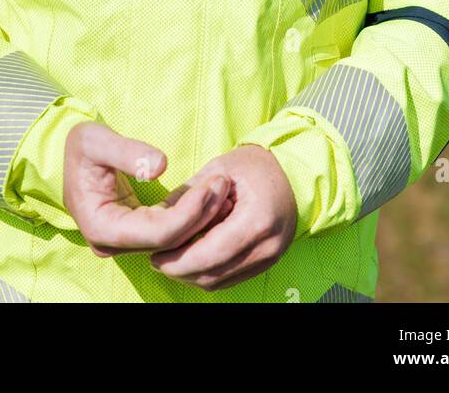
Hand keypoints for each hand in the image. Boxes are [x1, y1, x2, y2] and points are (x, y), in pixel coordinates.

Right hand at [63, 121, 231, 256]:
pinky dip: (189, 215)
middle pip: (168, 240)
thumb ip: (126, 151)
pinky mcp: (135, 233)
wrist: (68, 156)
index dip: (187, 213)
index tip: (210, 187)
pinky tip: (210, 197)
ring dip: (199, 216)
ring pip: (171, 239)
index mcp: (100, 226)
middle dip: (200, 214)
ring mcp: (124, 242)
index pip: (156, 232)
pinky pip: (168, 230)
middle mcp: (112, 243)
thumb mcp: (94, 140)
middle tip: (224, 185)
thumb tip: (159, 167)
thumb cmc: (79, 147)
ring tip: (224, 189)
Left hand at [148, 144, 296, 290]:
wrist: (293, 174)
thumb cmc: (256, 166)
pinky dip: (208, 273)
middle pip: (214, 274)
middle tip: (157, 259)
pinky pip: (230, 279)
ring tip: (170, 259)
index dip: (179, 260)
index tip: (155, 255)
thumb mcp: (219, 168)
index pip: (211, 253)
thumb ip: (188, 192)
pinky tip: (192, 259)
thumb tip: (158, 214)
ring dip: (192, 276)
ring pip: (220, 282)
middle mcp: (266, 246)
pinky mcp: (266, 263)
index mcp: (256, 220)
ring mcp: (269, 258)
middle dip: (180, 271)